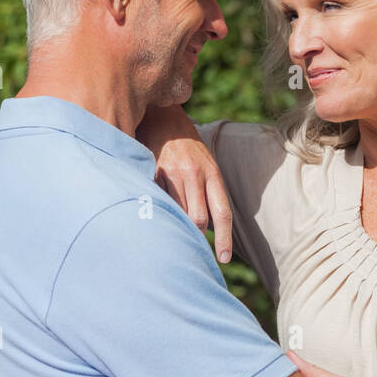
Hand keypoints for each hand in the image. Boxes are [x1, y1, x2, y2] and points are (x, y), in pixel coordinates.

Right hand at [139, 108, 232, 262]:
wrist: (161, 116)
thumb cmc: (186, 146)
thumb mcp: (205, 165)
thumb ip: (208, 193)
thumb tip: (207, 229)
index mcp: (212, 173)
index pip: (222, 213)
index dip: (224, 239)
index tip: (223, 260)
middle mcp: (194, 174)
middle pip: (198, 220)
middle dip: (196, 236)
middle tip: (191, 245)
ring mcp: (172, 174)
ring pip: (177, 214)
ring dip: (176, 225)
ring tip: (172, 230)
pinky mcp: (152, 173)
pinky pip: (157, 203)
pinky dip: (158, 212)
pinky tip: (155, 214)